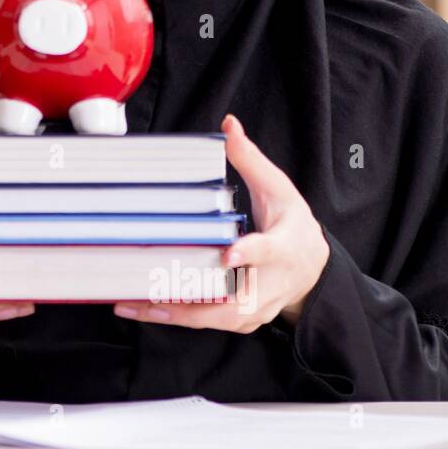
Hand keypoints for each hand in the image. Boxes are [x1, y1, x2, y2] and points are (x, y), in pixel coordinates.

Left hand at [113, 113, 328, 332]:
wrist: (312, 266)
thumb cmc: (292, 225)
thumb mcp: (279, 189)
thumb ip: (250, 159)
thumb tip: (229, 126)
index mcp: (283, 247)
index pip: (267, 251)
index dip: (249, 254)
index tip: (228, 254)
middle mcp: (271, 283)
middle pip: (236, 300)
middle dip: (193, 304)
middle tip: (153, 296)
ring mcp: (259, 305)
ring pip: (219, 318)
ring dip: (176, 315)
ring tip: (135, 305)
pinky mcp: (245, 319)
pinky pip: (211, 322)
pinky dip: (179, 318)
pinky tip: (146, 309)